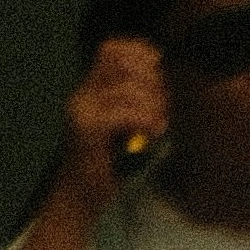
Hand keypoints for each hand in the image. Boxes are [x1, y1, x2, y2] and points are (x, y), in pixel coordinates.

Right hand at [54, 41, 162, 218]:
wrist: (79, 202)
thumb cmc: (110, 163)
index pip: (112, 48)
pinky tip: (153, 132)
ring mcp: (81, 110)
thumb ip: (139, 96)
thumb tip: (170, 73)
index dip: (140, 51)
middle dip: (152, 79)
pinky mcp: (85, 129)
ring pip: (128, 87)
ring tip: (160, 122)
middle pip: (124, 62)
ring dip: (153, 103)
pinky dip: (145, 119)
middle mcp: (82, 94)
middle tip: (163, 104)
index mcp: (90, 88)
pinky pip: (124, 112)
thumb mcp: (127, 121)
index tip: (159, 70)